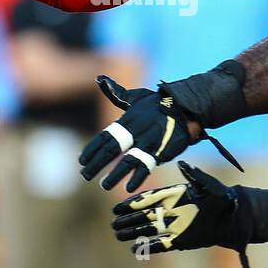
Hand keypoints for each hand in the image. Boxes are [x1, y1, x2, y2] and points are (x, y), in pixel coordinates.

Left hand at [79, 75, 197, 191]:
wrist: (186, 108)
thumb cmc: (158, 103)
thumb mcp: (136, 97)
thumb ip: (116, 92)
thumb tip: (99, 79)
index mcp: (127, 120)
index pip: (104, 136)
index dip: (92, 149)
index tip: (81, 161)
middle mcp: (136, 131)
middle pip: (112, 149)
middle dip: (96, 164)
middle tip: (85, 175)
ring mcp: (148, 142)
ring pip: (128, 161)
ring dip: (115, 174)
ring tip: (104, 185)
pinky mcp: (161, 151)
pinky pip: (147, 167)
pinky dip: (138, 178)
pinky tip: (129, 188)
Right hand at [111, 161, 259, 267]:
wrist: (232, 218)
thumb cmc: (221, 198)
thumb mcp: (209, 186)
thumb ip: (196, 177)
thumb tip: (182, 164)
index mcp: (173, 196)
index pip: (149, 199)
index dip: (133, 203)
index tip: (118, 207)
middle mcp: (170, 211)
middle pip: (144, 215)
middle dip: (128, 219)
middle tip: (113, 223)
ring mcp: (173, 226)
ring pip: (148, 229)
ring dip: (133, 232)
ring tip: (117, 234)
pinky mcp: (180, 240)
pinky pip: (161, 244)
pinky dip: (149, 247)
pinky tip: (134, 249)